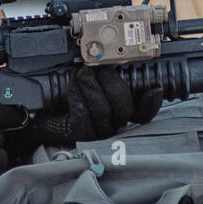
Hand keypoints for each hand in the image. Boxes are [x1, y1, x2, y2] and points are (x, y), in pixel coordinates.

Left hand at [29, 65, 163, 146]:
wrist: (47, 114)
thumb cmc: (76, 99)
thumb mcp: (102, 87)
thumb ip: (124, 86)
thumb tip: (155, 89)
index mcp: (124, 118)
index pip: (144, 116)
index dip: (150, 104)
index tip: (153, 88)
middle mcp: (114, 131)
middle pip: (122, 110)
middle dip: (111, 82)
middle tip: (100, 66)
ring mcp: (97, 136)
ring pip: (102, 111)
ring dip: (91, 86)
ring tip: (83, 71)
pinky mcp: (79, 137)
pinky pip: (82, 118)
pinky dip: (77, 96)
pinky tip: (74, 82)